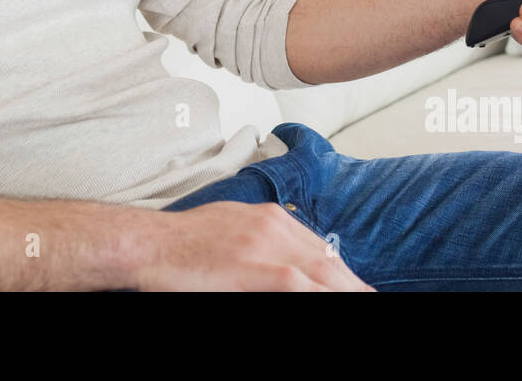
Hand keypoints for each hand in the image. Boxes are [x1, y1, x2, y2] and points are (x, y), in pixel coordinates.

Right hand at [136, 202, 374, 290]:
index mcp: (269, 217)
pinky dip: (321, 293)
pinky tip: (336, 301)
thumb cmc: (180, 243)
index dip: (344, 271)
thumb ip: (260, 241)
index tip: (358, 286)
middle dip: (354, 284)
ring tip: (369, 302)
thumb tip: (285, 264)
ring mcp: (264, 245)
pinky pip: (297, 284)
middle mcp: (273, 226)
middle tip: (374, 298)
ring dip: (347, 290)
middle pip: (328, 261)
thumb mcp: (229, 228)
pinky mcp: (253, 266)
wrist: (147, 243)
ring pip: (322, 271)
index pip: (320, 248)